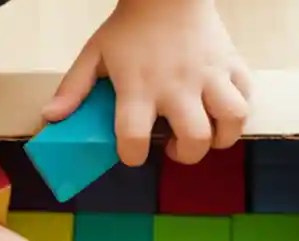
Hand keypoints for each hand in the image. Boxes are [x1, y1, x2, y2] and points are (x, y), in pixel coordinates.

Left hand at [43, 0, 250, 165]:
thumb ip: (74, 88)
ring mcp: (209, 74)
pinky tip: (220, 109)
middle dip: (185, 155)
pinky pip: (247, 97)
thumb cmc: (129, 26)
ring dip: (220, 138)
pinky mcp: (232, 63)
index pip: (134, 138)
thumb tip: (51, 118)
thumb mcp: (94, 54)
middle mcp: (178, 85)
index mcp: (139, 87)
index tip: (132, 151)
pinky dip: (239, 112)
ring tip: (206, 132)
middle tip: (175, 145)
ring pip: (231, 121)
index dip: (132, 155)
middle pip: (194, 139)